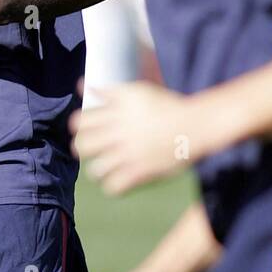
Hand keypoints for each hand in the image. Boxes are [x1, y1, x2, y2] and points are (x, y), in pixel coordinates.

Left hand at [72, 82, 198, 193]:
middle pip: (84, 146)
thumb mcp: (138, 91)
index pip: (81, 122)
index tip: (81, 130)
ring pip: (96, 169)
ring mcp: (130, 154)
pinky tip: (116, 181)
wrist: (195, 125)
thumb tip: (84, 85)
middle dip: (81, 149)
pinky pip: (114, 186)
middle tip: (86, 151)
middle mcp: (120, 133)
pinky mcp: (140, 171)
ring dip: (97, 170)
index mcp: (118, 113)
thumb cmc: (167, 106)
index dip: (77, 127)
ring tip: (103, 168)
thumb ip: (109, 91)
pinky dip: (112, 186)